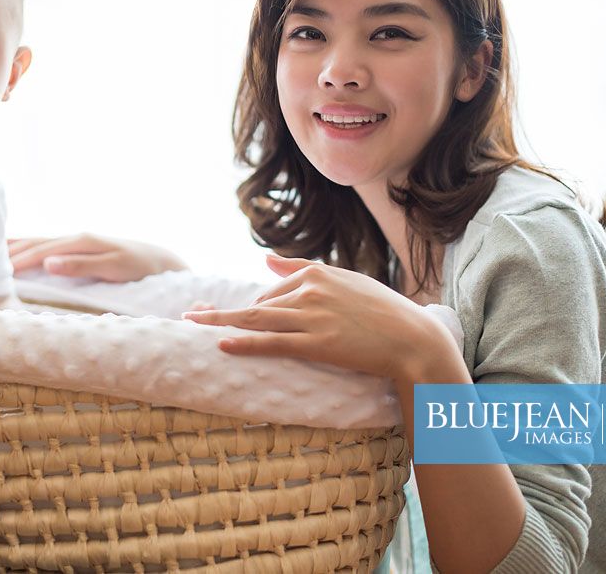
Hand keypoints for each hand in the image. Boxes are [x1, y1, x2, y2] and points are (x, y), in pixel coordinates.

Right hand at [8, 233, 188, 282]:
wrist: (158, 260)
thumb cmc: (138, 267)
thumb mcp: (113, 268)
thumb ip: (80, 265)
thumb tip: (47, 263)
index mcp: (81, 242)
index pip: (43, 251)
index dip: (20, 261)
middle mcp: (76, 238)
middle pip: (35, 243)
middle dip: (10, 253)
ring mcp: (76, 240)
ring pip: (38, 241)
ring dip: (15, 246)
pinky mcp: (78, 247)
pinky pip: (46, 244)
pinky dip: (27, 245)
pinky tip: (16, 248)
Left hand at [184, 255, 464, 385]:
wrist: (413, 339)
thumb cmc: (383, 312)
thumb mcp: (345, 280)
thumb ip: (303, 269)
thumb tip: (266, 261)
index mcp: (317, 273)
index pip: (271, 291)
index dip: (247, 306)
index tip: (219, 313)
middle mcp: (311, 291)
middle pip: (256, 303)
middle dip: (222, 311)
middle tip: (192, 316)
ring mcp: (313, 317)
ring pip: (256, 319)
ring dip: (220, 321)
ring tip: (192, 323)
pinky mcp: (318, 343)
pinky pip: (273, 342)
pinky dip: (245, 342)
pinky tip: (221, 343)